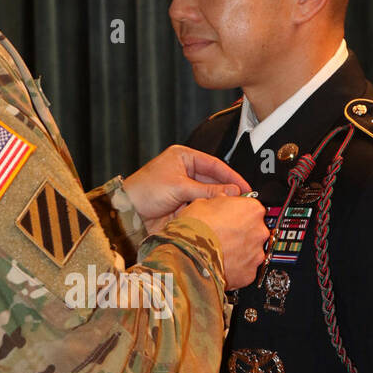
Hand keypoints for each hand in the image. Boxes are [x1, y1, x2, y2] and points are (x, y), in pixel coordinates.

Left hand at [123, 145, 251, 228]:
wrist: (127, 213)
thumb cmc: (145, 191)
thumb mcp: (179, 187)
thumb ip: (207, 191)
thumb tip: (233, 192)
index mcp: (183, 157)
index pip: (214, 164)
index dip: (231, 175)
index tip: (245, 186)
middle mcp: (184, 171)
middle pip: (213, 180)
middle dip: (227, 190)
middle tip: (243, 200)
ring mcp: (183, 188)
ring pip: (208, 195)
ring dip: (218, 202)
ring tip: (233, 209)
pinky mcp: (181, 204)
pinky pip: (201, 206)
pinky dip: (209, 211)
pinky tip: (219, 215)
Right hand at [181, 194, 268, 289]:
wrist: (187, 257)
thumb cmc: (194, 229)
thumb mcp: (202, 203)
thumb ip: (218, 201)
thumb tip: (220, 200)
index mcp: (251, 209)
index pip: (252, 208)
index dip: (239, 212)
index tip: (231, 216)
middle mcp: (259, 231)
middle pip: (254, 230)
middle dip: (241, 233)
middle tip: (223, 235)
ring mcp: (256, 254)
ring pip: (251, 251)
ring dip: (239, 251)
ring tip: (220, 252)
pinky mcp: (249, 273)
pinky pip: (245, 269)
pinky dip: (236, 268)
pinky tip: (221, 264)